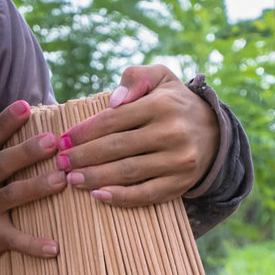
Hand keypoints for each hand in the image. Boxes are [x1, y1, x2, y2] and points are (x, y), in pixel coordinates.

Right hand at [0, 101, 66, 263]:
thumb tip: (35, 123)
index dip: (6, 122)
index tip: (25, 106)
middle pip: (1, 164)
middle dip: (26, 152)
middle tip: (52, 141)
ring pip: (10, 196)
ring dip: (36, 187)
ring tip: (61, 180)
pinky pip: (14, 240)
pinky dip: (33, 244)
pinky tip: (54, 247)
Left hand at [56, 64, 219, 206]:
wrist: (214, 131)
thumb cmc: (174, 102)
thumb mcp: (160, 77)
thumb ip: (135, 78)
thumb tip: (114, 101)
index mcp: (161, 105)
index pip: (112, 120)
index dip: (84, 132)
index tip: (63, 140)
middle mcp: (172, 133)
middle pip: (116, 147)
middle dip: (83, 156)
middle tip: (60, 163)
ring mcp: (178, 161)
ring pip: (128, 172)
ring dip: (95, 177)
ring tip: (71, 179)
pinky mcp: (180, 184)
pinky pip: (146, 194)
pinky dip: (120, 197)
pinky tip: (98, 195)